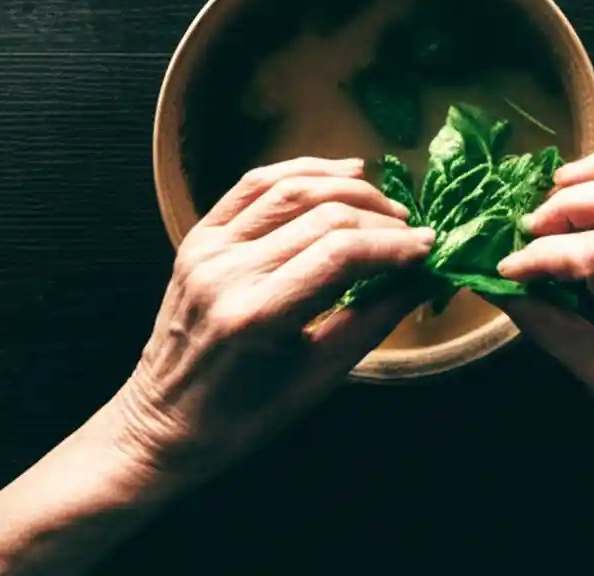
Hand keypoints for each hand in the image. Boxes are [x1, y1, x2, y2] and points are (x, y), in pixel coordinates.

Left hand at [112, 157, 432, 483]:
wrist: (163, 424)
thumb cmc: (245, 417)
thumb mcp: (320, 377)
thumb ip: (374, 318)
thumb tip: (426, 277)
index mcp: (256, 317)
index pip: (340, 254)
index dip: (394, 244)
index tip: (431, 247)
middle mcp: (226, 272)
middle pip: (322, 217)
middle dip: (380, 220)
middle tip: (415, 234)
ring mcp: (206, 249)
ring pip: (290, 189)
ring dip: (348, 188)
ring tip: (387, 205)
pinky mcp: (198, 237)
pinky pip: (254, 184)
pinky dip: (302, 169)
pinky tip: (340, 173)